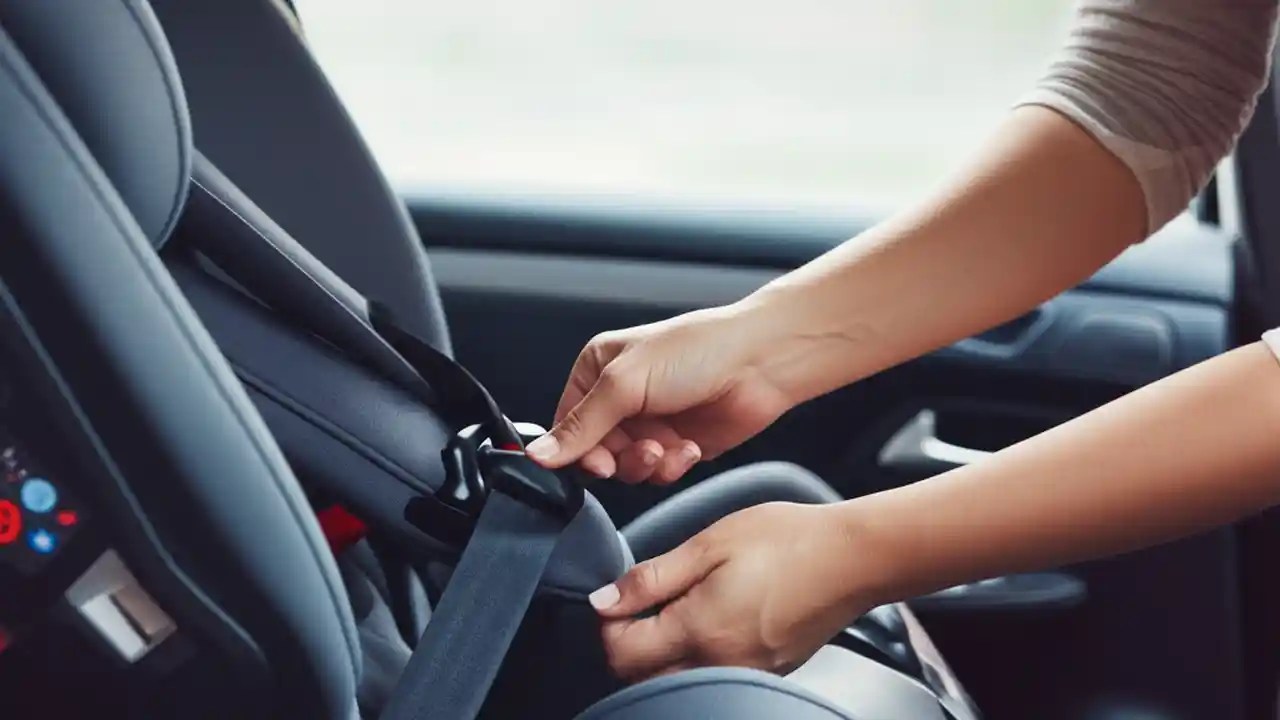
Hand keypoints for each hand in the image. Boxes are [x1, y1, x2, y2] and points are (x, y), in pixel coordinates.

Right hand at [525, 303, 795, 483]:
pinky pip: (657, 473)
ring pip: (626, 468)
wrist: (761, 363)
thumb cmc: (698, 351)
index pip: (566, 425)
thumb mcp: (626, 383)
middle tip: (640, 450)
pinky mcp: (676, 445)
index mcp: (598, 370)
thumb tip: (539, 454)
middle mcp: (620, 397)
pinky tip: (689, 446)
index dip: (577, 450)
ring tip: (667, 446)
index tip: (597, 460)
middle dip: (619, 459)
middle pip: (595, 452)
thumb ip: (581, 424)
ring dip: (647, 464)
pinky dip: (672, 465)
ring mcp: (649, 422)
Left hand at [588, 501, 871, 681]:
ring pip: (675, 683)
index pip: (621, 655)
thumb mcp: (709, 544)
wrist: (853, 558)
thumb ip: (651, 578)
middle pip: (643, 678)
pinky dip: (694, 658)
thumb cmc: (787, 541)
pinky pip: (709, 678)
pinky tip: (710, 620)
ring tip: (678, 608)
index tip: (617, 599)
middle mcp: (718, 665)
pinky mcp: (765, 673)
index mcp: (698, 630)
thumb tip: (604, 601)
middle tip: (643, 603)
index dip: (609, 625)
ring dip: (661, 654)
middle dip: (630, 645)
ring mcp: (744, 674)